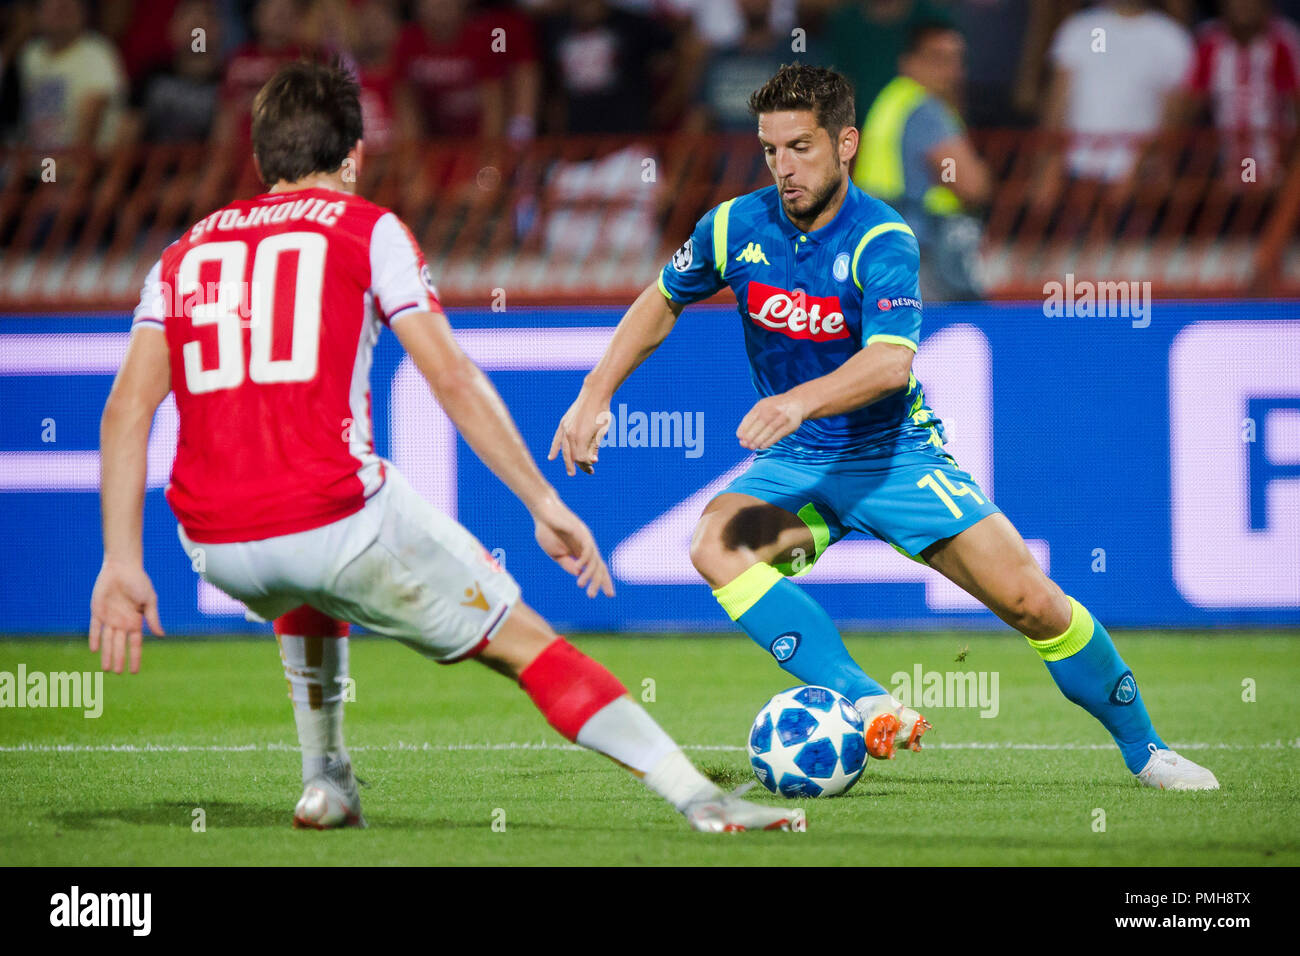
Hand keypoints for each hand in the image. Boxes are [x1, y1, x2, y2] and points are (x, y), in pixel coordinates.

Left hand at [89, 557, 163, 673]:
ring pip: (107, 640)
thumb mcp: (150, 600)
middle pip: (120, 645)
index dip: (134, 658)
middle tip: (117, 673)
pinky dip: (94, 638)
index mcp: (136, 622)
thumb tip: (161, 635)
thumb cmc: (139, 582)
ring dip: (107, 654)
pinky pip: (95, 628)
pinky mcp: (97, 611)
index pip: (135, 644)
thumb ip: (153, 618)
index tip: (134, 671)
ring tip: (106, 669)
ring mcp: (109, 618)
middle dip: (118, 659)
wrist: (122, 567)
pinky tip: (94, 649)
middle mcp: (122, 623)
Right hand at [530, 496, 614, 598]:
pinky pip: (587, 549)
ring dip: (589, 574)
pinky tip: (578, 568)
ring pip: (594, 560)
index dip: (604, 581)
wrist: (543, 513)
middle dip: (599, 582)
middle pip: (599, 567)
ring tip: (581, 586)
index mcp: (581, 553)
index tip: (609, 595)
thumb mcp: (556, 554)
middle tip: (591, 596)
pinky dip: (584, 560)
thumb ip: (567, 564)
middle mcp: (587, 547)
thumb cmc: (548, 531)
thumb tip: (578, 574)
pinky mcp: (581, 532)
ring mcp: (586, 539)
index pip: (597, 569)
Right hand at [548, 392, 611, 476]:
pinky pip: (557, 439)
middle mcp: (570, 434)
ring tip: (571, 472)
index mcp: (581, 437)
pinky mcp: (563, 423)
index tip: (594, 466)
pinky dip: (554, 449)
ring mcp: (565, 428)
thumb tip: (593, 461)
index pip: (581, 458)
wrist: (594, 394)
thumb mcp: (602, 432)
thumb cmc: (602, 413)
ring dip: (568, 461)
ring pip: (565, 450)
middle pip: (573, 456)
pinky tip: (551, 458)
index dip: (587, 464)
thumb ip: (595, 447)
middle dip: (580, 465)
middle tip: (589, 472)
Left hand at [737, 393, 804, 450]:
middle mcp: (773, 409)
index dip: (744, 427)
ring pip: (770, 429)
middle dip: (751, 435)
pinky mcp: (790, 425)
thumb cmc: (774, 408)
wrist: (796, 402)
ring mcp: (783, 416)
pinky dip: (770, 441)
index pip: (752, 416)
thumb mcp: (762, 408)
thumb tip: (740, 436)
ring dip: (759, 439)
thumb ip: (751, 419)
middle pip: (761, 422)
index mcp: (763, 405)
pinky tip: (762, 446)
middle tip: (744, 444)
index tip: (739, 437)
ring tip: (752, 447)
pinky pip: (779, 434)